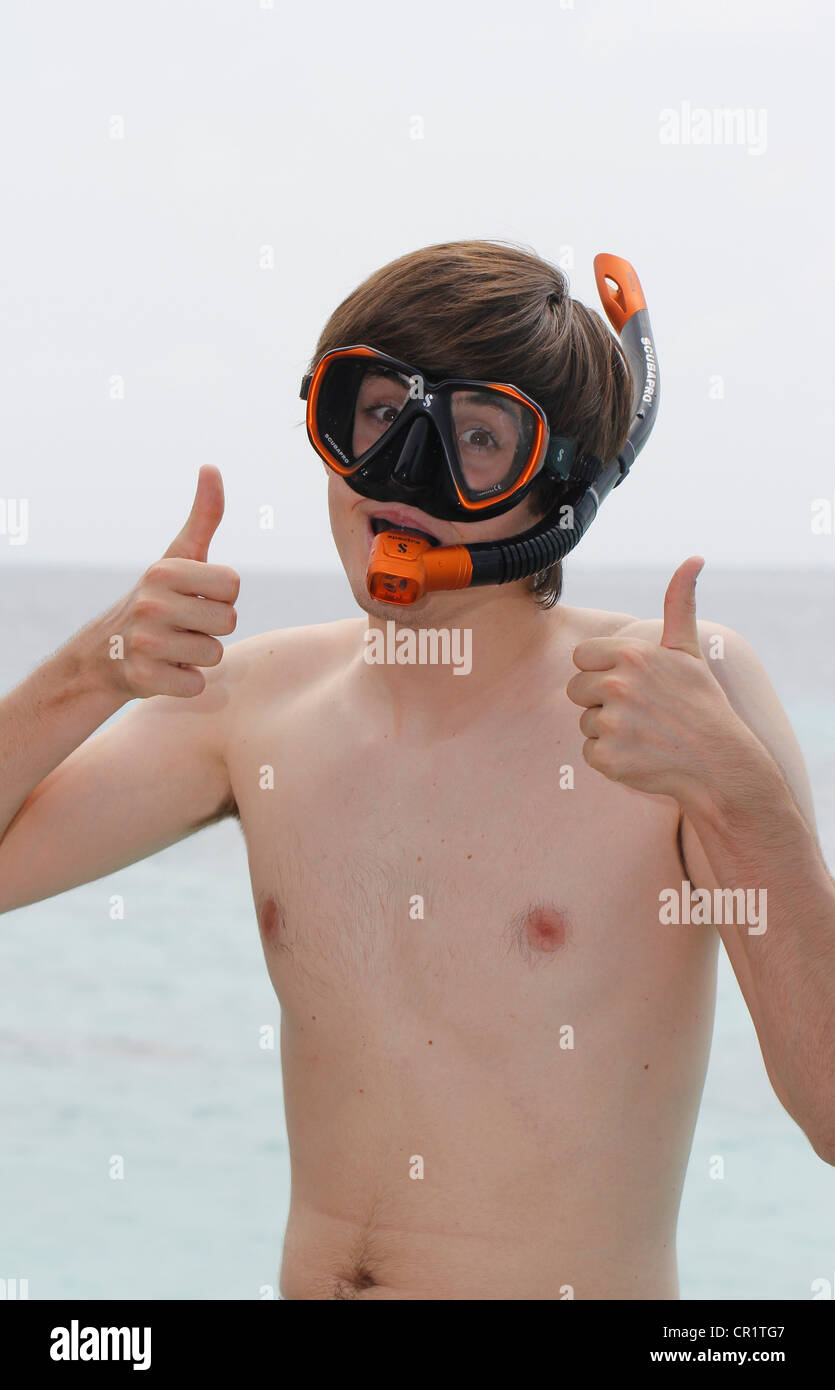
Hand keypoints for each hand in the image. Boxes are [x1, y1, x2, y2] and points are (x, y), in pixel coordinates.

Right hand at [101, 466, 239, 698]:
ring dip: (199, 656)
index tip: (194, 596)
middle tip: (182, 625)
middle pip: (228, 621)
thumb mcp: (178, 557)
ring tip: (172, 647)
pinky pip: (196, 684)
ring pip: (215, 655)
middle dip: (211, 627)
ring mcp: (145, 642)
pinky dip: (185, 682)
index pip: (233, 585)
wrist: (104, 654)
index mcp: (164, 570)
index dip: (220, 595)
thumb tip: (212, 467)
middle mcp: (151, 603)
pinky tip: (163, 670)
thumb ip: (204, 516)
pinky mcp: (143, 677)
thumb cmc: (157, 599)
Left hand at [565, 557, 747, 802]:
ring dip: (607, 731)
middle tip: (640, 712)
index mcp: (632, 654)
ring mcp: (612, 724)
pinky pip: (589, 752)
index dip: (602, 671)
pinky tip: (640, 755)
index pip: (582, 658)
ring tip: (644, 734)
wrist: (720, 762)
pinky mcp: (609, 758)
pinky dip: (610, 758)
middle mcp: (618, 686)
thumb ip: (678, 603)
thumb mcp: (689, 650)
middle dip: (600, 701)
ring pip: (584, 722)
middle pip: (577, 690)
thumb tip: (693, 558)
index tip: (632, 683)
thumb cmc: (702, 703)